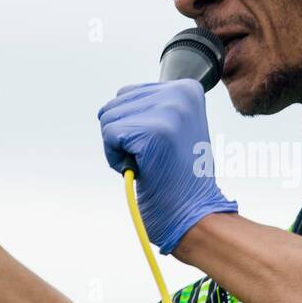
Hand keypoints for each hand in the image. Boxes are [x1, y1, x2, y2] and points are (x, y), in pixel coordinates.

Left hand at [98, 79, 237, 253]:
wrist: (193, 213)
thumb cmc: (177, 175)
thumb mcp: (172, 126)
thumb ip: (151, 105)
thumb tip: (116, 98)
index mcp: (187, 88)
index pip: (127, 93)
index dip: (134, 125)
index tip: (160, 145)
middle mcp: (181, 93)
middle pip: (115, 103)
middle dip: (124, 136)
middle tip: (153, 158)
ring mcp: (169, 111)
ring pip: (108, 119)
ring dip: (119, 148)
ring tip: (149, 163)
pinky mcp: (153, 131)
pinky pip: (108, 135)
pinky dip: (116, 159)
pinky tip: (142, 170)